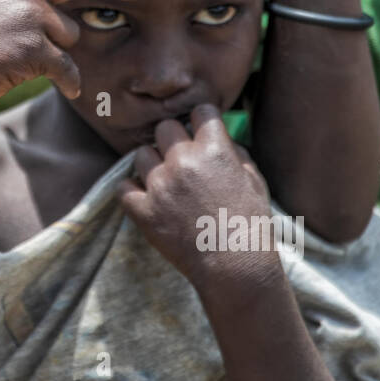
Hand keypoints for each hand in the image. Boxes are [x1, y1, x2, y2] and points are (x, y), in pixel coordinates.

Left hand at [119, 105, 277, 287]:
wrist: (234, 269)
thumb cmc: (251, 226)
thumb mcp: (255, 182)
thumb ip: (237, 154)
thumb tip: (222, 139)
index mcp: (214, 150)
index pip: (201, 111)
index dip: (203, 121)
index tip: (201, 133)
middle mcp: (183, 161)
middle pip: (164, 127)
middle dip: (172, 139)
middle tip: (180, 159)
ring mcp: (160, 185)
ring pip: (141, 154)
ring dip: (152, 165)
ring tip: (164, 183)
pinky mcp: (143, 210)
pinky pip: (123, 187)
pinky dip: (132, 191)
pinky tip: (146, 199)